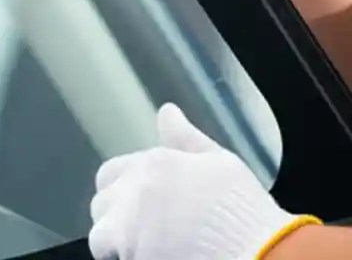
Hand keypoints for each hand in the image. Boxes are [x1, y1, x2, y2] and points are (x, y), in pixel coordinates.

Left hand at [89, 104, 305, 259]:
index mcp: (153, 165)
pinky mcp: (130, 255)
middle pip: (101, 204)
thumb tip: (167, 112)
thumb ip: (185, 138)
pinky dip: (124, 258)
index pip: (111, 174)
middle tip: (143, 230)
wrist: (259, 253)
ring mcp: (127, 227)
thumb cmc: (245, 210)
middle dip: (115, 215)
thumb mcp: (220, 162)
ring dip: (113, 241)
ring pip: (99, 235)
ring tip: (145, 248)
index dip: (123, 190)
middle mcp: (132, 192)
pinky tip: (150, 257)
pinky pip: (112, 258)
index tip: (140, 205)